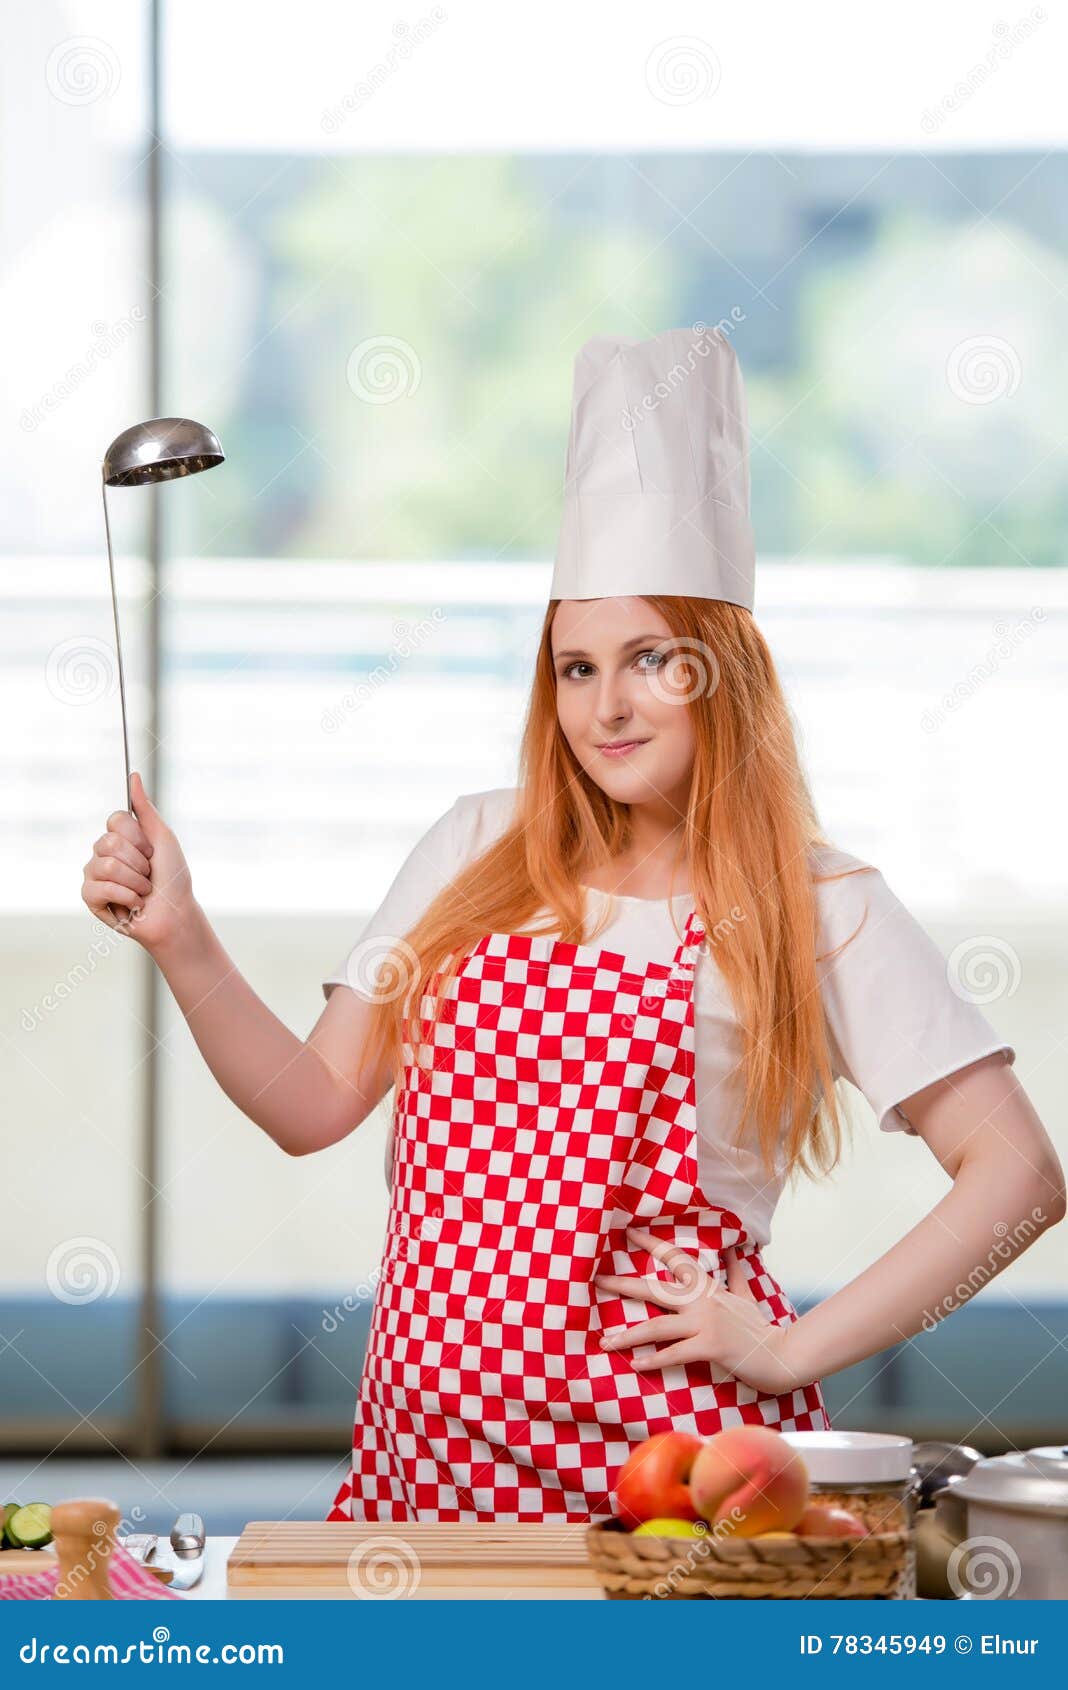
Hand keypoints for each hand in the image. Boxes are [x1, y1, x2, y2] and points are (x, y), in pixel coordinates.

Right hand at [81, 770, 196, 953]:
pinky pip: (100, 887)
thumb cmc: (173, 878)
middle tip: (148, 875)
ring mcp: (94, 873)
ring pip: (107, 865)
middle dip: (138, 862)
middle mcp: (103, 852)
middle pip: (109, 841)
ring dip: (135, 882)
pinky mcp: (90, 896)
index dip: (138, 837)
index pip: (115, 820)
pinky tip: (133, 905)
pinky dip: (126, 897)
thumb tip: (133, 775)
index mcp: (120, 837)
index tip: (151, 851)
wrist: (175, 914)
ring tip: (143, 892)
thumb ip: (145, 808)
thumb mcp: (163, 838)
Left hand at [593, 1226, 806, 1394]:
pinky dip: (653, 1359)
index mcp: (707, 1287)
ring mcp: (705, 1323)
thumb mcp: (746, 1294)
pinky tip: (635, 1364)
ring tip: (605, 1342)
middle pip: (654, 1289)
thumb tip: (733, 1249)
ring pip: (657, 1326)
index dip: (652, 1245)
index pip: (676, 1259)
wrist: (781, 1354)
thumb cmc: (759, 1327)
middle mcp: (702, 1300)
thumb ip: (734, 1272)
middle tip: (597, 1279)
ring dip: (627, 1336)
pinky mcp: (709, 1347)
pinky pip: (674, 1353)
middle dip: (623, 1285)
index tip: (628, 1233)